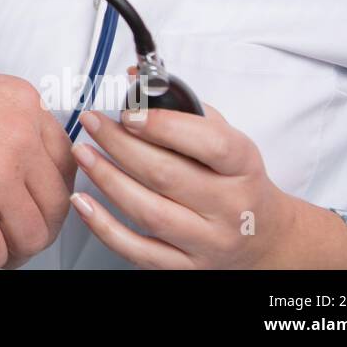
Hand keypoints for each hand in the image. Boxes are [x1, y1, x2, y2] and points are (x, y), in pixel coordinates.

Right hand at [0, 66, 75, 269]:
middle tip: (16, 237)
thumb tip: (25, 172)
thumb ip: (8, 125)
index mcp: (23, 104)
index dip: (51, 191)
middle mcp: (19, 137)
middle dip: (37, 228)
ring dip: (13, 251)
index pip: (65, 161)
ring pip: (32, 235)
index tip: (36, 205)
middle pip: (56, 203)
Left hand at [68, 96, 340, 267]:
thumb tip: (135, 78)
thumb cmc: (236, 180)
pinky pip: (138, 251)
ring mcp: (207, 241)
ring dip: (108, 180)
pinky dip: (104, 226)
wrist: (264, 239)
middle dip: (120, 144)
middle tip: (92, 123)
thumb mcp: (228, 139)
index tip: (130, 113)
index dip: (166, 126)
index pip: (210, 144)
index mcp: (242, 168)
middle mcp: (228, 208)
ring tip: (83, 153)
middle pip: (167, 175)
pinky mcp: (185, 268)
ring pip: (150, 212)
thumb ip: (185, 109)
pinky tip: (82, 202)